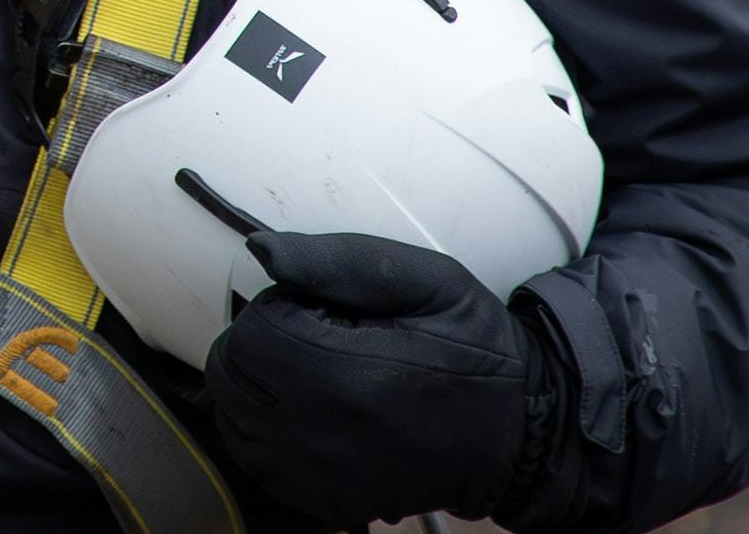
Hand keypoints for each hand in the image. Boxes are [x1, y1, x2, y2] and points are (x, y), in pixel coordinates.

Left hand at [204, 231, 564, 529]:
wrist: (516, 432)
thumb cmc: (475, 349)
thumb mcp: (428, 281)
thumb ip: (340, 260)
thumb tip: (263, 250)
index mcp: (351, 377)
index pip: (256, 327)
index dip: (286, 305)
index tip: (331, 312)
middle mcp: (326, 438)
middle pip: (233, 371)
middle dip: (265, 340)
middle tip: (323, 339)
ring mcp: (320, 478)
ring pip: (233, 412)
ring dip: (260, 382)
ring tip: (322, 373)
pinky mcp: (321, 499)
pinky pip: (254, 453)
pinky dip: (266, 424)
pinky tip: (313, 408)